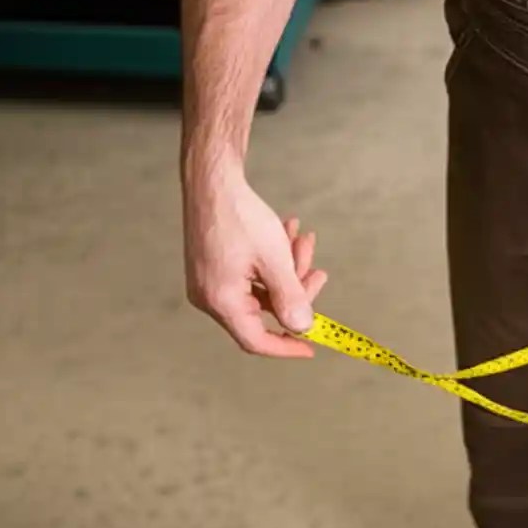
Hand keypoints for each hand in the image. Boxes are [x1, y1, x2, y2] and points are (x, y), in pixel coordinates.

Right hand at [183, 172, 326, 356]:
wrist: (212, 180)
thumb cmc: (238, 215)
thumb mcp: (274, 258)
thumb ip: (291, 297)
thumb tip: (302, 327)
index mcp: (221, 301)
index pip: (256, 341)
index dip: (287, 346)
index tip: (312, 347)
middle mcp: (210, 297)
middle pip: (265, 311)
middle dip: (296, 290)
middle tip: (317, 270)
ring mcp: (211, 283)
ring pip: (262, 290)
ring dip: (288, 269)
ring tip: (303, 240)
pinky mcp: (215, 269)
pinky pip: (251, 276)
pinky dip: (273, 261)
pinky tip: (288, 235)